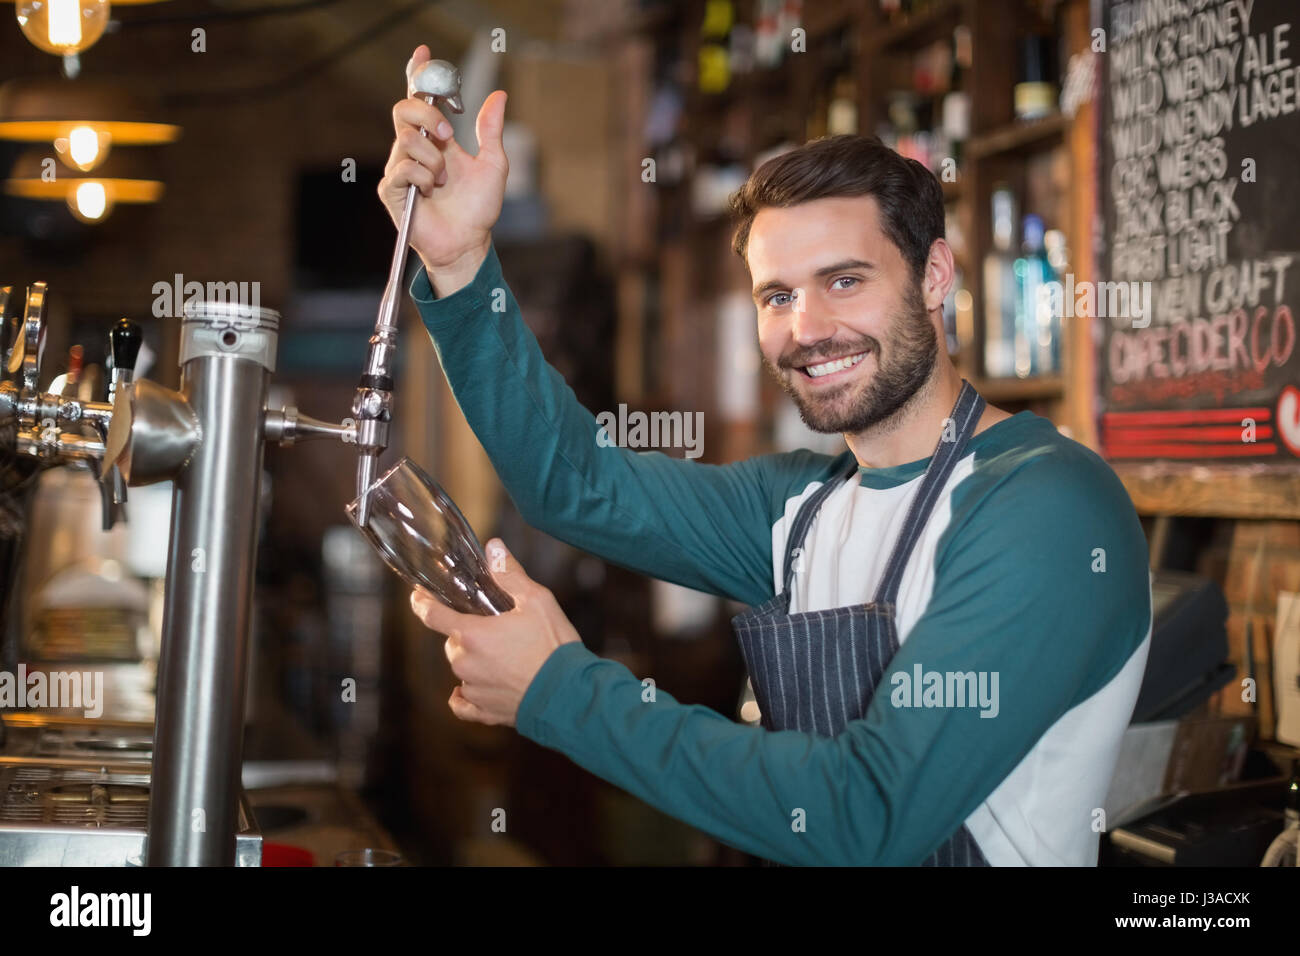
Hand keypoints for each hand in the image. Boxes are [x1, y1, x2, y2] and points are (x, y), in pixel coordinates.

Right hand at [379, 44, 508, 290]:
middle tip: (448, 135)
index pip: (420, 100)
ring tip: (444, 180)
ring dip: (432, 159)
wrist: (469, 243)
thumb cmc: (479, 208)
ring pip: (405, 140)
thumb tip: (499, 96)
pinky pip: (401, 169)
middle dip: (427, 115)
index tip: (424, 54)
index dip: (419, 74)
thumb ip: (490, 131)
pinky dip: (422, 177)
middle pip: (403, 110)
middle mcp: (414, 150)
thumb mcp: (494, 165)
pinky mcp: (392, 190)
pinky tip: (430, 191)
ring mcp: (400, 168)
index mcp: (436, 139)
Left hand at [409, 538, 579, 726]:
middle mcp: (465, 663)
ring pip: (461, 669)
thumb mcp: (536, 600)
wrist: (569, 694)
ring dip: (474, 661)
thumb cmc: (553, 646)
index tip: (418, 597)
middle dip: (468, 633)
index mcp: (472, 634)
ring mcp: (473, 690)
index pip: (432, 615)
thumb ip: (509, 574)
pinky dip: (466, 695)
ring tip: (505, 657)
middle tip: (495, 629)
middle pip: (453, 642)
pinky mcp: (485, 712)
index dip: (421, 603)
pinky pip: (463, 704)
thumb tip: (493, 547)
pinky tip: (477, 687)